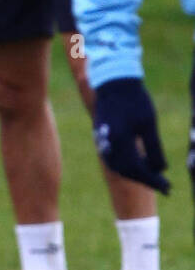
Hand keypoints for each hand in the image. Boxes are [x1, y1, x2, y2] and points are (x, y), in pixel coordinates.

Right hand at [92, 78, 169, 193]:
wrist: (113, 81)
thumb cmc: (134, 100)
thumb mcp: (149, 124)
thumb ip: (153, 149)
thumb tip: (160, 170)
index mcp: (120, 143)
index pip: (137, 170)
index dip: (153, 181)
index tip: (168, 188)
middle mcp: (108, 145)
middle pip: (126, 171)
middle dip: (145, 179)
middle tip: (163, 184)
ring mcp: (102, 140)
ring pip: (118, 165)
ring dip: (135, 173)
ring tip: (152, 174)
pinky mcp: (101, 135)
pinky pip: (112, 156)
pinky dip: (126, 163)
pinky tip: (137, 161)